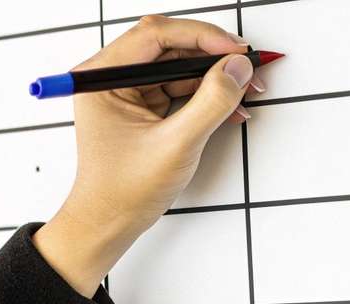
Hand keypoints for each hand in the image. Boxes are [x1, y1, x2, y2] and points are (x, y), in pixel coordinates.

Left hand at [33, 16, 266, 295]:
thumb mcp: (176, 145)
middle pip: (170, 45)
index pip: (156, 35)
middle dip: (212, 55)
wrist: (110, 223)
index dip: (201, 37)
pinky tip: (231, 105)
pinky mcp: (144, 106)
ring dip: (214, 75)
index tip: (235, 50)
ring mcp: (129, 91)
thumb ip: (210, 102)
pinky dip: (206, 94)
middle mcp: (112, 77)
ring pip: (179, 65)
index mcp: (103, 77)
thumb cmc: (124, 191)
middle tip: (246, 66)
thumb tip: (237, 67)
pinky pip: (180, 87)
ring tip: (246, 87)